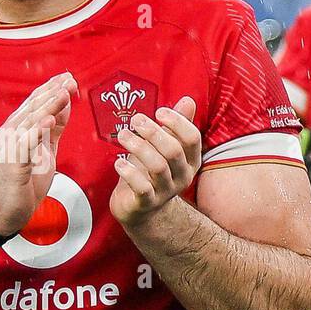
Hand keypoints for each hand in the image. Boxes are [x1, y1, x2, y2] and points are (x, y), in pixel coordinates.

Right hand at [0, 72, 74, 236]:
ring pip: (30, 121)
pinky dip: (36, 131)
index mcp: (19, 127)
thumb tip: (66, 103)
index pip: (36, 102)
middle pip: (33, 107)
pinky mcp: (11, 163)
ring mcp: (10, 147)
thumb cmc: (24, 181)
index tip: (70, 78)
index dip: (53, 88)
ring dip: (48, 106)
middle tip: (70, 81)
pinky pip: (25, 144)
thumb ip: (54, 128)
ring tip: (63, 94)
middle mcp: (11, 132)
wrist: (6, 211)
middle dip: (53, 92)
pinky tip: (48, 121)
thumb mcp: (45, 150)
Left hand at [110, 96, 200, 226]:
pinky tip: (118, 163)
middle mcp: (182, 176)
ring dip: (138, 147)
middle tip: (135, 120)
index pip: (192, 138)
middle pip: (173, 150)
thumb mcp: (164, 147)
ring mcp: (165, 192)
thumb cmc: (150, 172)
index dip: (177, 122)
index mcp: (190, 160)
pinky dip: (129, 173)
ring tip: (123, 135)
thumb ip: (176, 126)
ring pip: (158, 166)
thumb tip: (188, 100)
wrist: (141, 209)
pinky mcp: (147, 203)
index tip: (159, 111)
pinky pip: (141, 187)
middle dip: (153, 132)